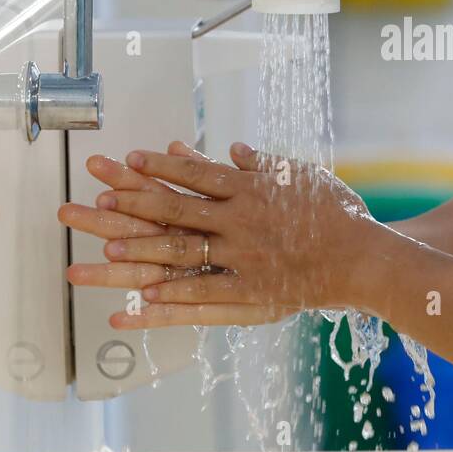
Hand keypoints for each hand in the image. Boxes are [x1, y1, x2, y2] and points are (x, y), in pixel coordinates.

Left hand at [60, 141, 377, 327]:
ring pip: (180, 254)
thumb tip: (231, 149)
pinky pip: (203, 296)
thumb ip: (262, 164)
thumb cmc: (336, 212)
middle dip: (128, 206)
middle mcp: (240, 221)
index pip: (195, 173)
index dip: (158, 167)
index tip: (126, 160)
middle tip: (89, 202)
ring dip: (137, 253)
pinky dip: (171, 298)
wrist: (363, 258)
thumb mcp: (300, 176)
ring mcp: (242, 258)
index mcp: (250, 189)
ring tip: (99, 253)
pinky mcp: (251, 292)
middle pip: (174, 210)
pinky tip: (139, 302)